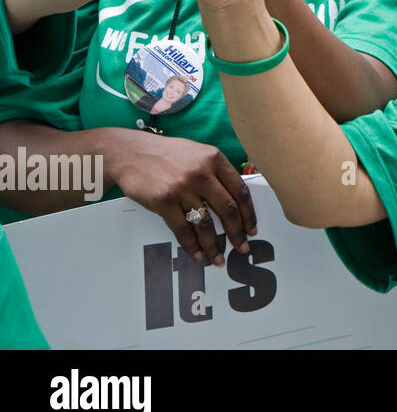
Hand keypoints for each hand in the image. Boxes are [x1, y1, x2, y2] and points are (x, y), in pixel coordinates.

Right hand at [104, 130, 255, 264]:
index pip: (241, 191)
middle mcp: (202, 173)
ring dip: (214, 245)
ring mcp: (183, 187)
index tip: (252, 229)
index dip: (249, 214)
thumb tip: (235, 201)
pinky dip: (191, 245)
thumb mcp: (198, 153)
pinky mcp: (164, 201)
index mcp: (215, 159)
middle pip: (228, 209)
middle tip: (242, 248)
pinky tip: (196, 253)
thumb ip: (217, 172)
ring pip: (206, 224)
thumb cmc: (166, 154)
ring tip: (218, 258)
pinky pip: (183, 229)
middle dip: (237, 233)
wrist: (130, 152)